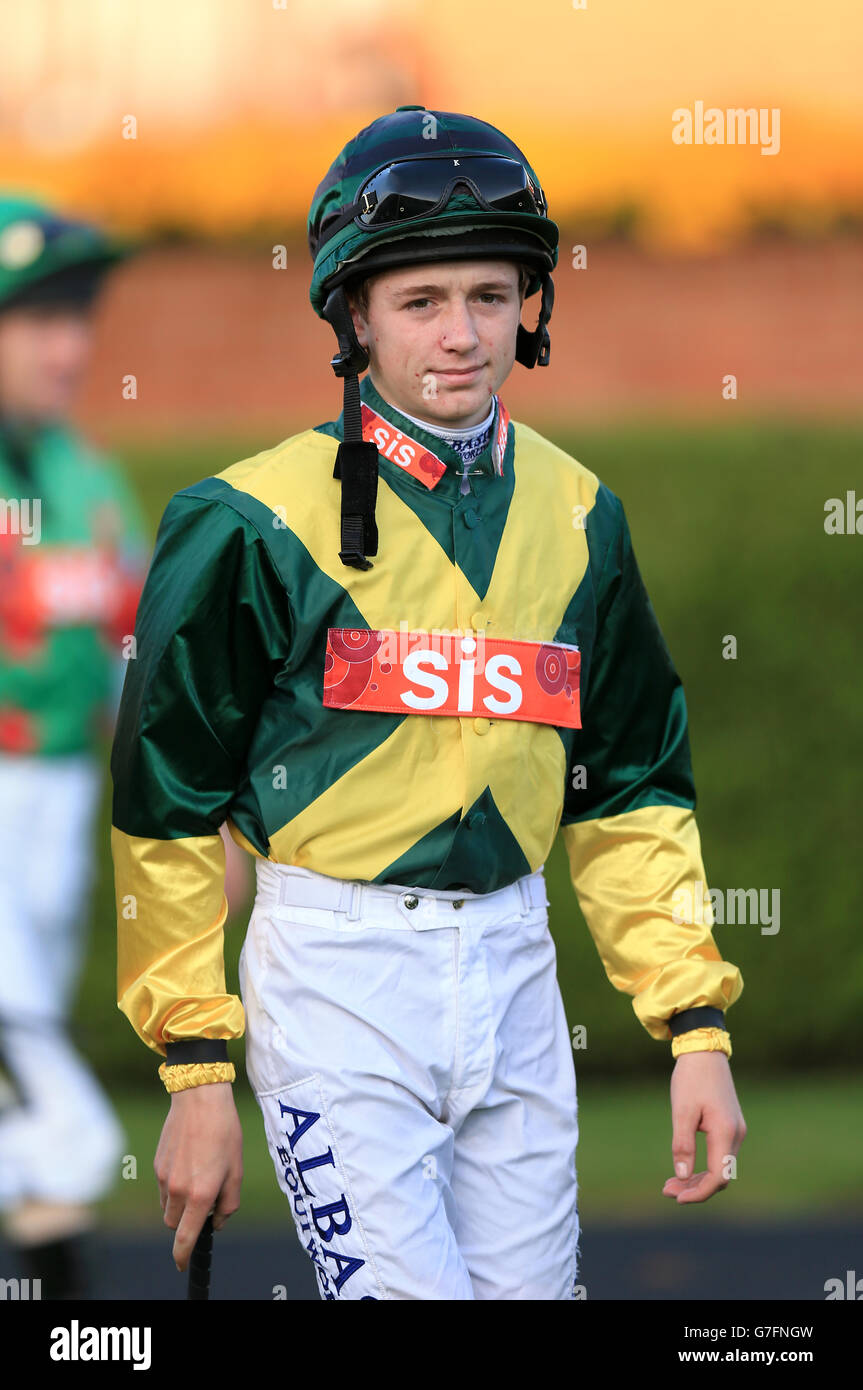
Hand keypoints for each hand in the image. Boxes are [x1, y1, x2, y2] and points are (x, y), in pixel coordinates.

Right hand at [154, 1081, 242, 1270]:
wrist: (199, 1098)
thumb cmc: (224, 1131)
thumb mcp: (236, 1169)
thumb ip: (229, 1202)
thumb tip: (217, 1221)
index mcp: (200, 1194)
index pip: (185, 1238)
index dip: (183, 1256)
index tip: (183, 1265)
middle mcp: (177, 1190)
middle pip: (175, 1224)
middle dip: (186, 1222)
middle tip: (206, 1199)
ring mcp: (163, 1177)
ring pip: (167, 1207)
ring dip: (180, 1204)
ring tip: (200, 1174)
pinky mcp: (156, 1164)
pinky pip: (163, 1187)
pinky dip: (173, 1186)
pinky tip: (189, 1161)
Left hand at [662, 1051, 745, 1203]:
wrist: (704, 1051)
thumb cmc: (691, 1078)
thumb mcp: (682, 1111)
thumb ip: (683, 1145)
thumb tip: (681, 1176)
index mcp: (725, 1132)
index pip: (718, 1177)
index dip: (698, 1193)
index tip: (676, 1197)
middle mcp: (736, 1134)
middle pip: (720, 1176)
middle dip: (694, 1188)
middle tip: (666, 1190)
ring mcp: (735, 1130)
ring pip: (720, 1167)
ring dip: (698, 1179)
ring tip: (670, 1184)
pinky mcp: (730, 1125)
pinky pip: (719, 1155)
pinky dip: (703, 1166)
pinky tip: (685, 1169)